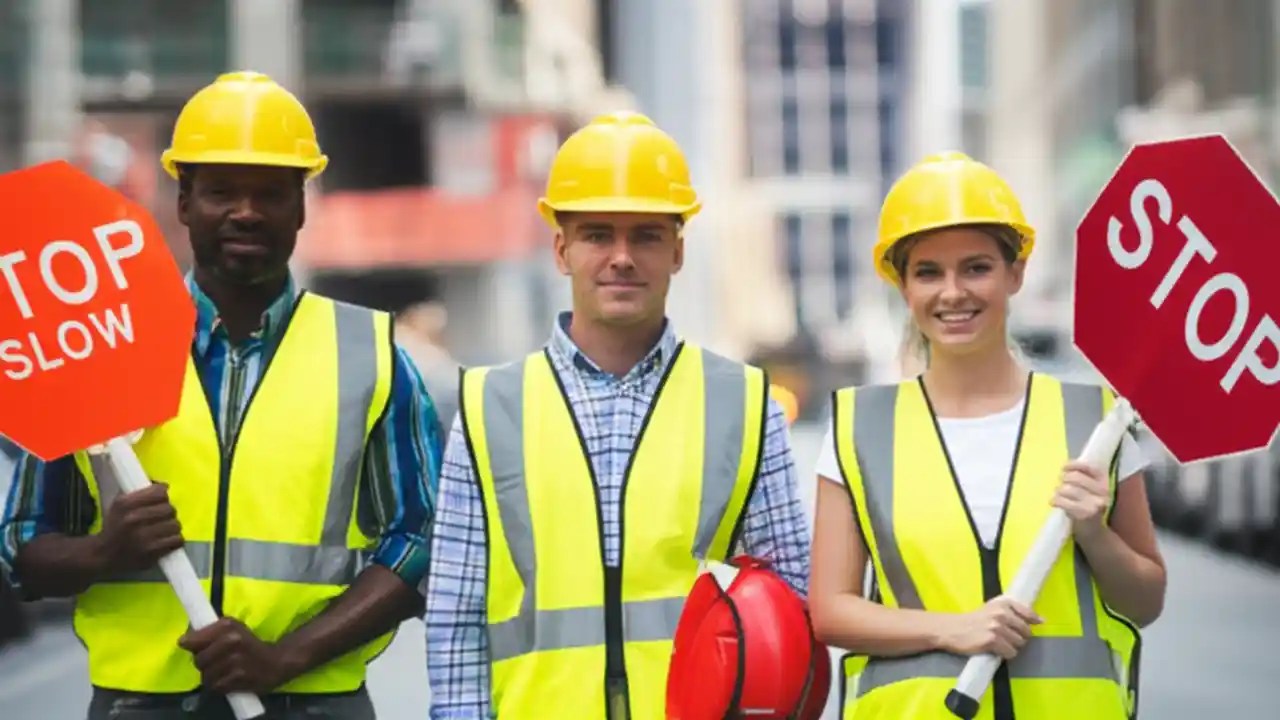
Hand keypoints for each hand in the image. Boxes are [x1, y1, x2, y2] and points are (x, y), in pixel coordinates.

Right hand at [96, 483, 183, 573]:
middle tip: (162, 518)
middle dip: (168, 513)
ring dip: (172, 527)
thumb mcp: (119, 505)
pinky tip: (166, 541)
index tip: (161, 501)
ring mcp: (143, 537)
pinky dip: (174, 540)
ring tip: (164, 530)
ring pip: (175, 525)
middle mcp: (133, 519)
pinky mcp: (151, 553)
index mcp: (125, 504)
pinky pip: (176, 540)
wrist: (102, 556)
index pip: (160, 492)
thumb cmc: (115, 527)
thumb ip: (140, 494)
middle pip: (169, 509)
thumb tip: (165, 487)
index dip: (163, 497)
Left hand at [179, 617, 300, 693]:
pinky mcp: (238, 679)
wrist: (277, 661)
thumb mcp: (233, 629)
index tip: (193, 646)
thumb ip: (209, 632)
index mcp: (228, 626)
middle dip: (203, 662)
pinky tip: (227, 679)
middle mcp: (231, 641)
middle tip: (214, 660)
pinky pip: (216, 686)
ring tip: (221, 671)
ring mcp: (235, 661)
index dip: (190, 644)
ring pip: (206, 675)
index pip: (193, 639)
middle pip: (199, 660)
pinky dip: (219, 685)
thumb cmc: (250, 644)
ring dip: (211, 676)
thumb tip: (183, 641)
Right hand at [938, 596, 1041, 659]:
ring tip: (999, 644)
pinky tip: (995, 650)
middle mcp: (1001, 613)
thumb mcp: (992, 609)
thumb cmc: (973, 620)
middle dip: (1019, 637)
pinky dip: (1005, 654)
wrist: (951, 629)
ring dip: (1012, 647)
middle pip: (1026, 631)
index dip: (1032, 621)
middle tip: (1007, 638)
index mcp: (1003, 603)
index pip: (1028, 613)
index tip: (1037, 624)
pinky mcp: (992, 640)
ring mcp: (997, 626)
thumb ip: (1014, 612)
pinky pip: (1010, 652)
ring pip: (1019, 643)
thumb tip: (1041, 620)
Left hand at [1052, 460, 1110, 541]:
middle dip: (1063, 479)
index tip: (1064, 468)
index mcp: (1105, 482)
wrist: (1094, 532)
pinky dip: (1055, 500)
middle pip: (1075, 478)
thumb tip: (1064, 467)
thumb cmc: (1088, 506)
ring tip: (1058, 496)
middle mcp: (1103, 491)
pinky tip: (1054, 502)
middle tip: (1060, 486)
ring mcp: (1095, 503)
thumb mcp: (1091, 490)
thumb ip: (1083, 476)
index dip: (1074, 465)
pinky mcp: (1084, 514)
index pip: (1089, 467)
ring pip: (1067, 489)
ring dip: (1058, 491)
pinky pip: (1062, 501)